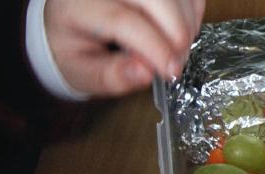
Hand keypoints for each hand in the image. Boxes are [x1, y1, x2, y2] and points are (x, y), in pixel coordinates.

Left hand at [44, 0, 205, 96]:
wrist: (73, 22)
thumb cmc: (77, 49)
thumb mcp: (83, 72)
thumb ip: (111, 76)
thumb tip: (146, 73)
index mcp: (79, 4)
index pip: (123, 19)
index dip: (153, 47)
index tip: (171, 72)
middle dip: (177, 32)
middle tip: (177, 63)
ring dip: (187, 23)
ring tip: (177, 50)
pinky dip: (191, 11)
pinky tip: (181, 30)